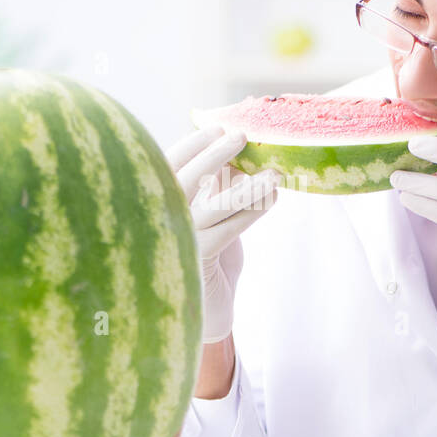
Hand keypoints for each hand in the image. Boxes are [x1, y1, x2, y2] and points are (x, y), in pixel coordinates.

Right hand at [167, 126, 279, 342]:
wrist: (208, 308)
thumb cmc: (212, 253)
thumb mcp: (213, 214)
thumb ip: (219, 186)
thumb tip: (242, 149)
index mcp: (161, 203)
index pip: (168, 165)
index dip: (192, 145)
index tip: (218, 127)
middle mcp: (163, 219)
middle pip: (185, 179)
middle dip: (214, 155)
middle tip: (241, 136)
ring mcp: (180, 240)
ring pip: (213, 205)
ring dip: (248, 186)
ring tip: (275, 174)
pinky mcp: (199, 261)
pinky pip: (228, 230)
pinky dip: (252, 212)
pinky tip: (271, 200)